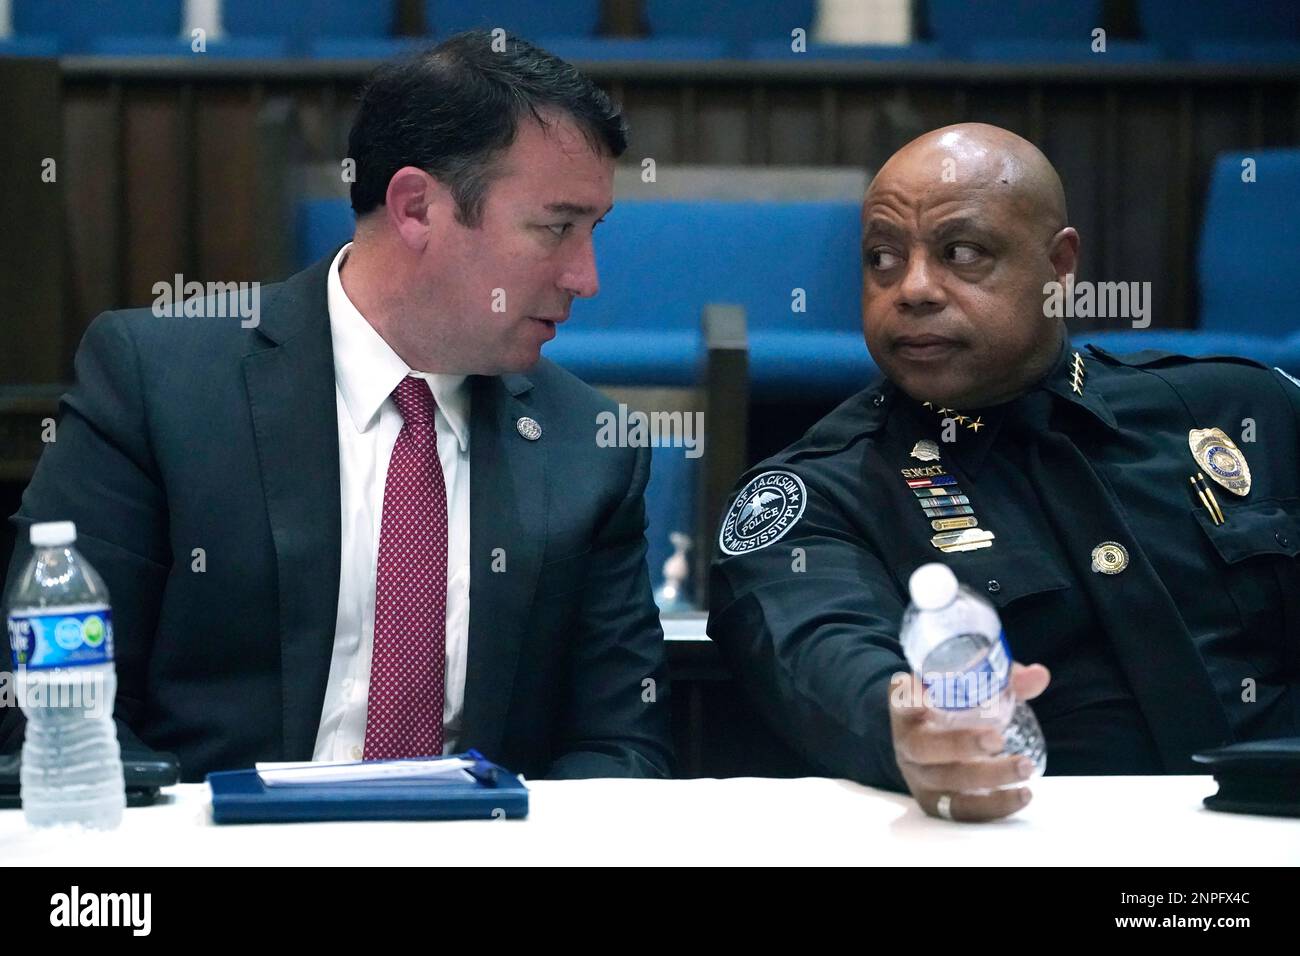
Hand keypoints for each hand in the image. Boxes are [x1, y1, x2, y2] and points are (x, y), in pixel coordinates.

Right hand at [888, 663, 1050, 821]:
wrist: (928, 747)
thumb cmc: (948, 712)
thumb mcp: (966, 691)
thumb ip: (1001, 680)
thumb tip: (1038, 676)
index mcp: (908, 709)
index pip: (902, 701)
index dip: (910, 700)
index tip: (925, 696)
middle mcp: (908, 743)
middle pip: (924, 747)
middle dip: (960, 744)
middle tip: (996, 739)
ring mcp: (920, 776)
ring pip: (947, 781)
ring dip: (989, 776)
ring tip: (1024, 766)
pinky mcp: (936, 803)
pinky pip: (962, 810)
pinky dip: (995, 805)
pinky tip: (1022, 794)